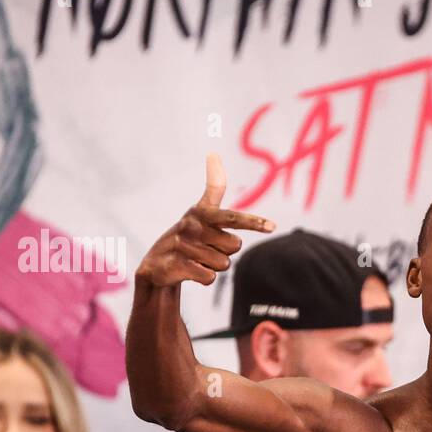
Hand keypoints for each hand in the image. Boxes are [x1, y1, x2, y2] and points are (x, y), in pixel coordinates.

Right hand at [135, 153, 274, 288]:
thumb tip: (213, 154)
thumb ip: (213, 187)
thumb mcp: (201, 210)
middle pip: (235, 245)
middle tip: (208, 247)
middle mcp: (193, 226)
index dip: (253, 222)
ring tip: (198, 258)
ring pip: (223, 264)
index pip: (233, 217)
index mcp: (202, 213)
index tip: (272, 227)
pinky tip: (191, 270)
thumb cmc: (189, 235)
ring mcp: (185, 246)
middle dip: (225, 250)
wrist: (159, 262)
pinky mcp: (179, 265)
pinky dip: (204, 277)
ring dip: (214, 266)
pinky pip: (210, 277)